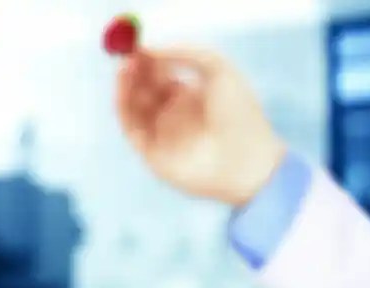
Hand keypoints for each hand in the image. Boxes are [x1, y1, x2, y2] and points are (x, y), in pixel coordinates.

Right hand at [116, 46, 285, 207]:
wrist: (247, 162)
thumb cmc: (240, 114)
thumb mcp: (218, 68)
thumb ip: (185, 52)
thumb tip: (149, 49)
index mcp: (193, 97)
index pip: (161, 74)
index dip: (148, 59)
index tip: (136, 44)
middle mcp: (175, 116)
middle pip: (144, 88)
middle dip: (134, 70)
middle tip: (127, 53)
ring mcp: (162, 136)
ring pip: (134, 106)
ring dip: (126, 85)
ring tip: (126, 67)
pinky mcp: (152, 155)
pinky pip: (131, 127)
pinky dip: (122, 105)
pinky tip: (124, 86)